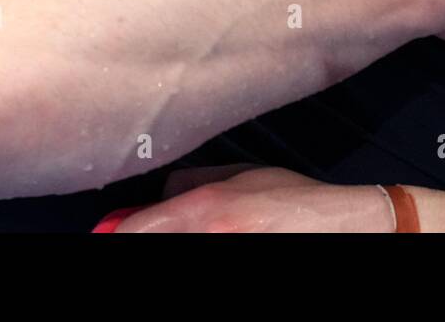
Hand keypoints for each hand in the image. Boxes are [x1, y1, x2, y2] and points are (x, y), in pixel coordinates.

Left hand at [106, 166, 394, 232]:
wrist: (339, 228)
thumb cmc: (294, 202)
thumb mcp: (239, 175)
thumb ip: (189, 182)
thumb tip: (155, 196)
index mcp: (204, 212)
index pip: (134, 231)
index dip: (116, 232)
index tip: (105, 232)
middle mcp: (207, 241)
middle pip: (146, 244)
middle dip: (138, 238)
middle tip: (130, 232)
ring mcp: (222, 259)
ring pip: (169, 250)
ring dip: (166, 241)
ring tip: (185, 230)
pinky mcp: (237, 269)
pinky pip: (194, 259)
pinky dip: (187, 246)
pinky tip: (207, 237)